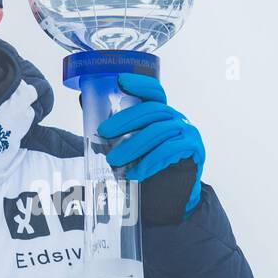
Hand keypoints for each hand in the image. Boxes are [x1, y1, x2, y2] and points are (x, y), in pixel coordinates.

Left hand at [95, 72, 204, 223]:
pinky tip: (135, 173)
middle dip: (125, 120)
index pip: (153, 92)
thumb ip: (116, 129)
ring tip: (113, 161)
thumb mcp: (133, 146)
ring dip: (133, 146)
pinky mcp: (193, 148)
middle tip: (103, 133)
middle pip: (151, 110)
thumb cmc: (152, 167)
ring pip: (158, 131)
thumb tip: (84, 101)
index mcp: (161, 113)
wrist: (174, 196)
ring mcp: (187, 131)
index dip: (139, 84)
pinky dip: (149, 162)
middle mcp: (176, 118)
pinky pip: (169, 150)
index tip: (120, 81)